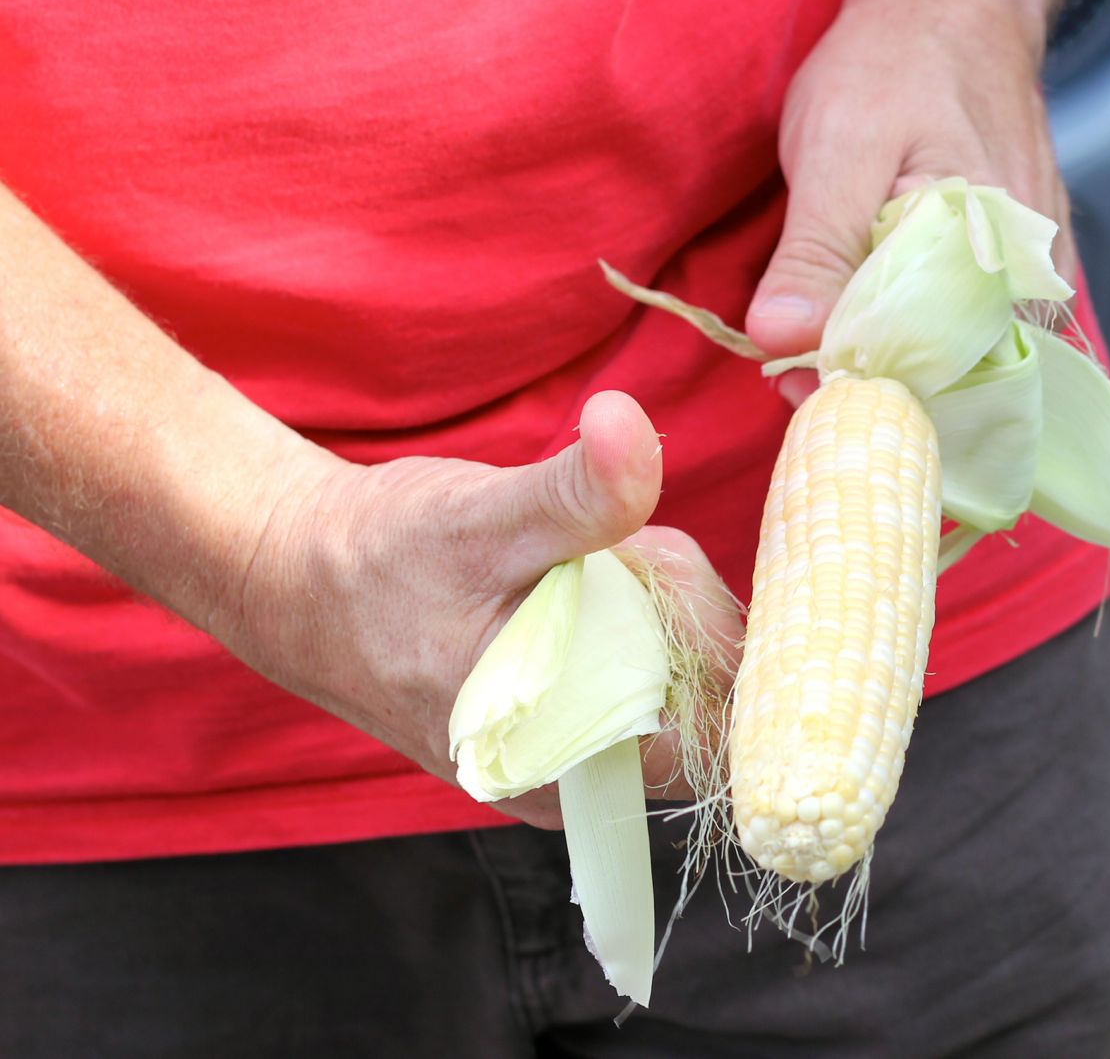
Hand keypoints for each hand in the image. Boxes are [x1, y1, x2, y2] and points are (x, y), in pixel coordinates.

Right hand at [231, 391, 741, 828]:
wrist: (294, 575)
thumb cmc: (377, 560)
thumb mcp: (482, 519)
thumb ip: (576, 493)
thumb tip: (634, 429)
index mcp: (558, 769)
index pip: (705, 737)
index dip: (709, 645)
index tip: (666, 567)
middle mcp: (563, 786)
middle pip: (693, 710)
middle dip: (676, 614)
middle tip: (621, 550)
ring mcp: (553, 759)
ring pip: (661, 691)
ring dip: (649, 612)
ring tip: (585, 561)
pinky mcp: (543, 724)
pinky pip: (622, 680)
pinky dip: (622, 620)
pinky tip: (575, 580)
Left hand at [747, 0, 1075, 401]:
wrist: (953, 14)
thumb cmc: (896, 68)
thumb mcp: (836, 151)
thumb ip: (814, 253)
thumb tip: (783, 340)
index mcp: (985, 254)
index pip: (919, 368)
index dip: (850, 386)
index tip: (790, 387)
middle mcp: (1025, 280)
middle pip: (944, 378)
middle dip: (869, 384)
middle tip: (799, 372)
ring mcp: (1030, 282)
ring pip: (956, 364)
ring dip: (891, 369)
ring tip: (829, 349)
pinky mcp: (1021, 278)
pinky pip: (970, 338)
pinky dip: (918, 345)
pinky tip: (874, 329)